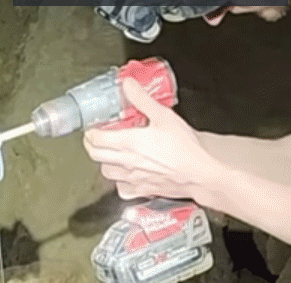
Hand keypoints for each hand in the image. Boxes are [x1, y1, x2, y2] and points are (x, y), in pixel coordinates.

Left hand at [82, 78, 223, 200]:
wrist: (199, 174)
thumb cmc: (184, 148)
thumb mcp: (164, 116)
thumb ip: (142, 100)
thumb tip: (128, 85)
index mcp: (129, 143)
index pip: (96, 139)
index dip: (91, 131)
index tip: (94, 126)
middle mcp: (127, 162)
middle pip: (96, 155)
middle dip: (92, 145)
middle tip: (96, 137)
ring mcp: (133, 178)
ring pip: (106, 172)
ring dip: (105, 162)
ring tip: (111, 153)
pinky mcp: (142, 190)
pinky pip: (122, 189)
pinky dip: (119, 182)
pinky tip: (126, 174)